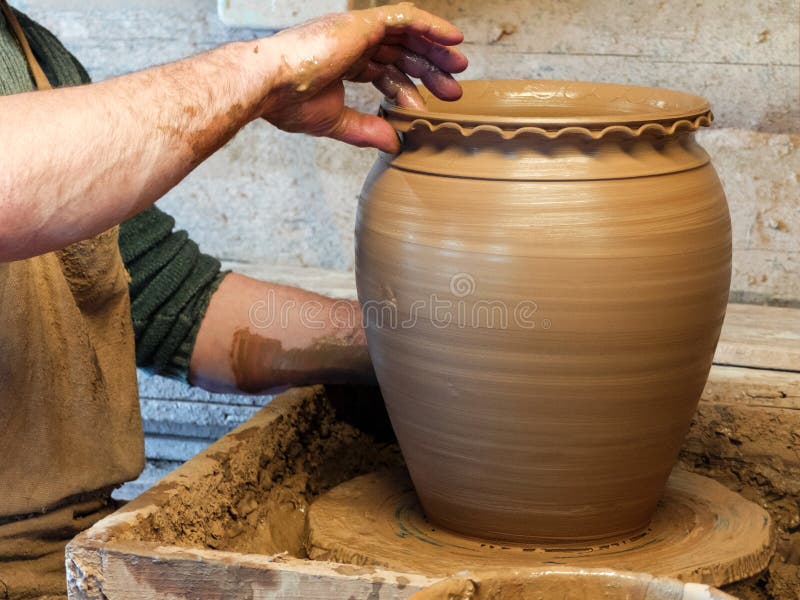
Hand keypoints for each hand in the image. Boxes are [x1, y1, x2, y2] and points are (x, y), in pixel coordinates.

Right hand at [260, 3, 467, 152]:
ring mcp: (357, 31)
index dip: (406, 89)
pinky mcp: (363, 23)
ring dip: (435, 49)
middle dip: (428, 71)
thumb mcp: (335, 122)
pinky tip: (452, 39)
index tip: (423, 109)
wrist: (268, 84)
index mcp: (343, 62)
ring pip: (407, 34)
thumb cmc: (287, 101)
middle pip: (400, 53)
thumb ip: (366, 130)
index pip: (384, 72)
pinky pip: (406, 17)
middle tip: (452, 90)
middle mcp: (352, 43)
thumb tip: (394, 144)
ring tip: (459, 67)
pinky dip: (431, 26)